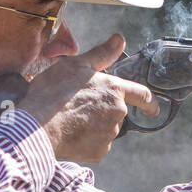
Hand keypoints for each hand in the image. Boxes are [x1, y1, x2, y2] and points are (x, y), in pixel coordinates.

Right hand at [21, 33, 157, 162]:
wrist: (38, 126)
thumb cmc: (55, 92)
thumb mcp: (76, 65)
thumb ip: (101, 54)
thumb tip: (119, 39)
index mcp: (115, 90)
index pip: (142, 95)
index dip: (149, 102)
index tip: (153, 109)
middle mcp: (118, 113)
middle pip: (116, 112)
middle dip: (102, 110)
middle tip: (78, 107)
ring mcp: (109, 134)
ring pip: (105, 129)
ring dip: (93, 125)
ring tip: (70, 120)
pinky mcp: (99, 152)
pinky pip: (96, 146)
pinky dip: (86, 141)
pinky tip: (70, 134)